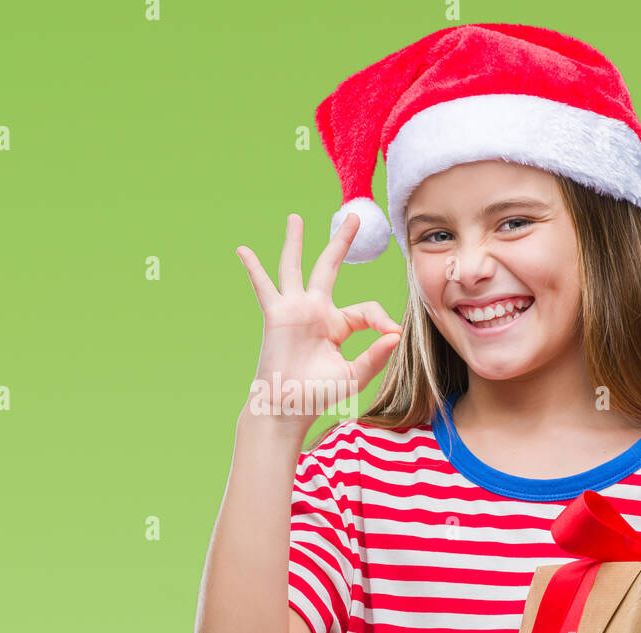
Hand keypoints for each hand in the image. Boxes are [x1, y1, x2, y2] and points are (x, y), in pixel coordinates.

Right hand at [236, 212, 400, 423]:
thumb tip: (396, 334)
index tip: (390, 333)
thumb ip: (374, 355)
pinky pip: (264, 287)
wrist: (288, 407)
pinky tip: (243, 250)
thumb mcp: (354, 375)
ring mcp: (295, 310)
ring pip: (294, 268)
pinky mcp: (276, 314)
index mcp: (337, 325)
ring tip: (295, 218)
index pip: (364, 308)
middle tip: (354, 217)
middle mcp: (316, 311)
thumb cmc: (318, 394)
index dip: (380, 318)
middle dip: (341, 242)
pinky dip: (253, 268)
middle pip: (329, 267)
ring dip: (295, 242)